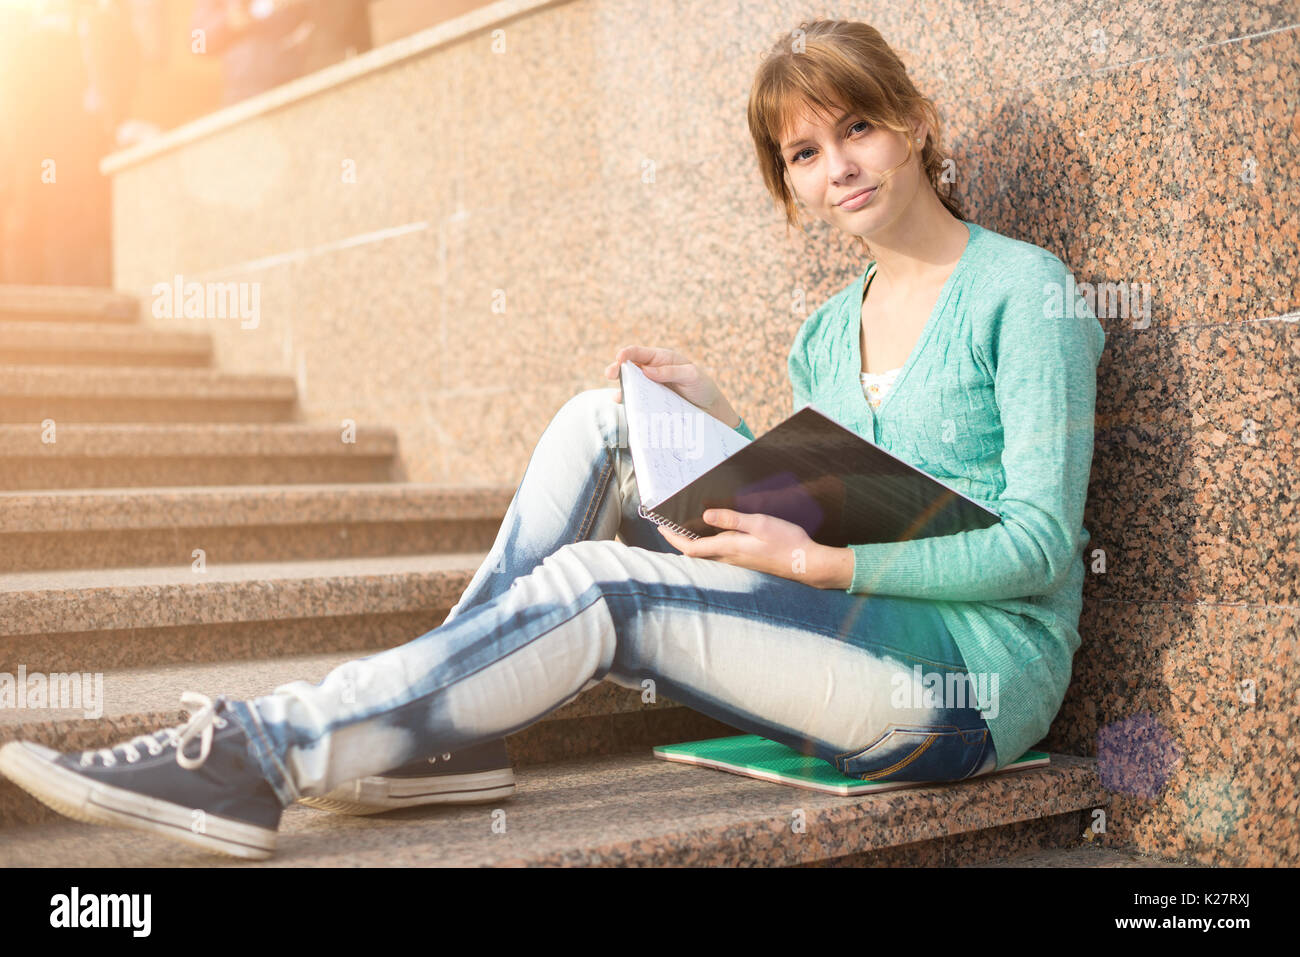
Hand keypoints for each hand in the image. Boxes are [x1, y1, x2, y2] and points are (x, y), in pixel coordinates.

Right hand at [603, 345, 739, 428]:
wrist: (709, 408)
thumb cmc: (702, 386)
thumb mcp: (691, 375)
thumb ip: (671, 371)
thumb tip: (647, 370)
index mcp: (661, 359)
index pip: (639, 352)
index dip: (627, 353)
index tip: (619, 358)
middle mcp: (652, 371)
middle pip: (629, 367)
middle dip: (617, 369)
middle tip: (610, 374)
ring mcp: (650, 387)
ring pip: (630, 384)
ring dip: (622, 388)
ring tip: (618, 396)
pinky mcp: (651, 401)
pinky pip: (636, 400)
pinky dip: (629, 403)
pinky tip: (626, 406)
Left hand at [655, 508, 849, 587]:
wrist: (806, 563)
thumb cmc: (786, 542)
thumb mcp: (759, 524)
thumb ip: (732, 520)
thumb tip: (705, 517)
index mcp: (729, 547)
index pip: (692, 548)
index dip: (674, 539)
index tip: (661, 528)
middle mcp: (730, 558)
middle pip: (696, 553)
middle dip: (679, 541)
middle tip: (668, 527)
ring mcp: (738, 562)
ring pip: (707, 555)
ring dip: (693, 544)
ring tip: (685, 529)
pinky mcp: (746, 562)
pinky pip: (719, 555)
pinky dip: (708, 546)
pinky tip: (713, 536)